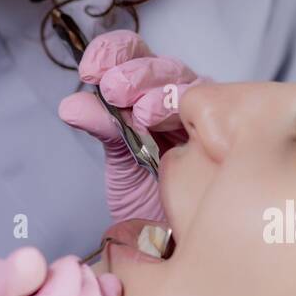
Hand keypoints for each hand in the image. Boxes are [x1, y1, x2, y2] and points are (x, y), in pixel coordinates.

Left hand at [58, 30, 207, 221]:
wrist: (175, 242)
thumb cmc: (149, 198)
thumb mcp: (120, 163)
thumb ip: (103, 129)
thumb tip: (70, 104)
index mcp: (146, 91)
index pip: (133, 53)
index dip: (112, 52)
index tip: (91, 69)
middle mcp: (177, 95)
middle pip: (161, 66)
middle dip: (135, 72)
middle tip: (114, 90)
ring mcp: (204, 111)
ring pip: (185, 84)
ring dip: (159, 92)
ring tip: (140, 112)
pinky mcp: (224, 131)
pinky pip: (210, 111)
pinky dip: (187, 113)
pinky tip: (165, 124)